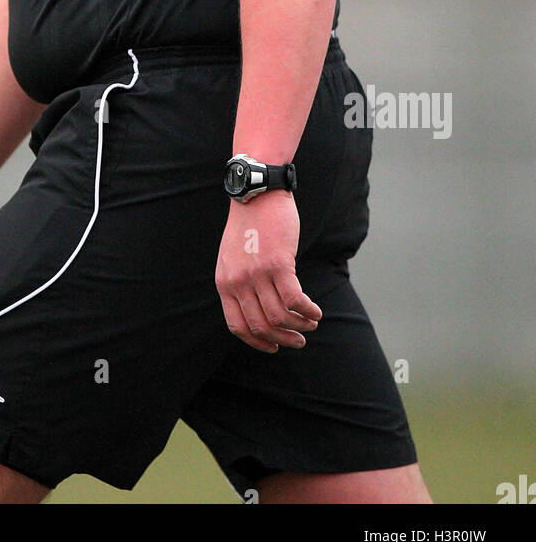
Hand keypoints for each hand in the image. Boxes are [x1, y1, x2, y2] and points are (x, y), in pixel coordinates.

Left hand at [215, 192, 321, 352]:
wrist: (257, 195)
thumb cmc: (249, 224)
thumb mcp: (232, 256)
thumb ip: (239, 281)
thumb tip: (258, 309)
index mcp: (225, 282)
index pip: (238, 326)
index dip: (258, 342)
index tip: (273, 347)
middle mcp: (238, 282)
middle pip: (263, 326)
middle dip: (284, 339)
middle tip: (299, 340)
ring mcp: (257, 274)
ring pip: (281, 317)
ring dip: (300, 326)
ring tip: (311, 323)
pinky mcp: (278, 264)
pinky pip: (295, 300)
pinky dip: (308, 310)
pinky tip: (315, 311)